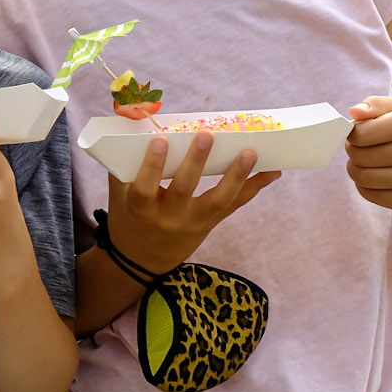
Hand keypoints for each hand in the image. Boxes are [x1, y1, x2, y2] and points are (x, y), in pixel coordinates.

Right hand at [105, 131, 278, 274]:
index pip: (146, 188)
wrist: (141, 261)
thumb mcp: (118, 197)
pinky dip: (253, 187)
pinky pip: (234, 205)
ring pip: (218, 201)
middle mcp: (169, 218)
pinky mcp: (210, 224)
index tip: (160, 141)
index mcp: (141, 209)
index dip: (153, 165)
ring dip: (236, 176)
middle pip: (184, 190)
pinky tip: (272, 172)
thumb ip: (125, 168)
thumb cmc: (128, 219)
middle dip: (196, 163)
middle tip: (207, 136)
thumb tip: (135, 130)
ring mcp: (193, 222)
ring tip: (250, 153)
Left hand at [347, 95, 391, 211]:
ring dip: (357, 170)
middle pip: (358, 156)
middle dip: (354, 152)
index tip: (362, 135)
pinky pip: (369, 194)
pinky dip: (365, 187)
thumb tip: (354, 112)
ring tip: (370, 163)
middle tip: (364, 150)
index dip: (353, 134)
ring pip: (361, 177)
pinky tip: (378, 179)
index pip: (359, 134)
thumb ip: (375, 104)